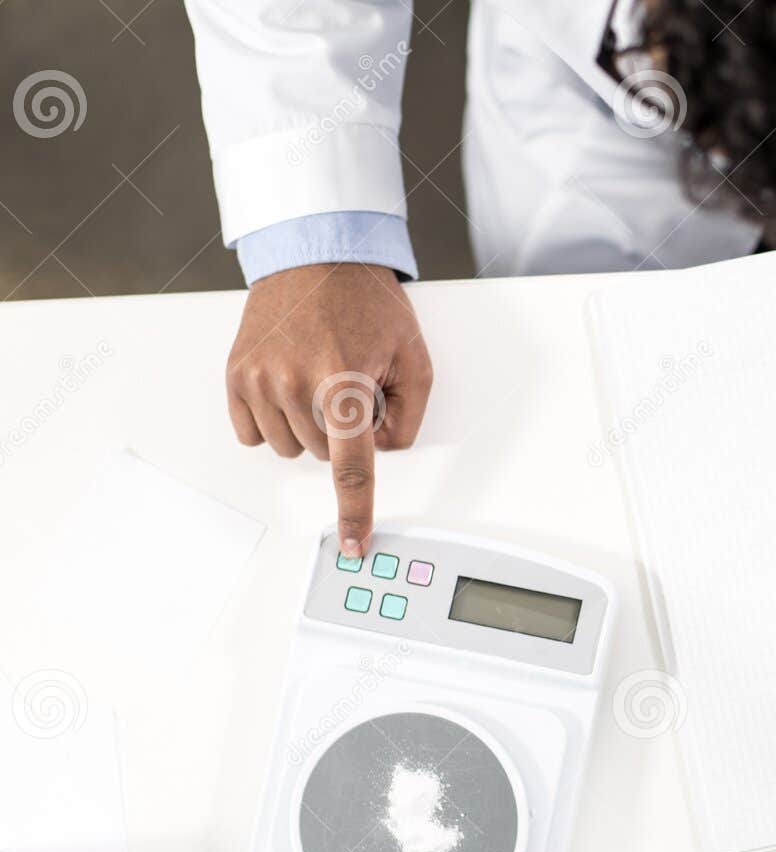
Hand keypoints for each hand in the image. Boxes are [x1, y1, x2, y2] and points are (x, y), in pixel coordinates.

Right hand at [225, 263, 432, 555]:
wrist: (315, 257)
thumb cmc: (366, 304)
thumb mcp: (413, 356)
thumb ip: (409, 415)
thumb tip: (383, 451)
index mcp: (344, 382)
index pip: (351, 465)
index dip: (355, 510)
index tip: (354, 544)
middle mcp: (294, 384)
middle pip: (323, 455)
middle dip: (343, 430)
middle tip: (350, 382)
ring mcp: (258, 380)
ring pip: (290, 449)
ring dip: (309, 427)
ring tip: (321, 377)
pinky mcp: (235, 375)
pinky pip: (255, 434)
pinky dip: (276, 421)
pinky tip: (290, 386)